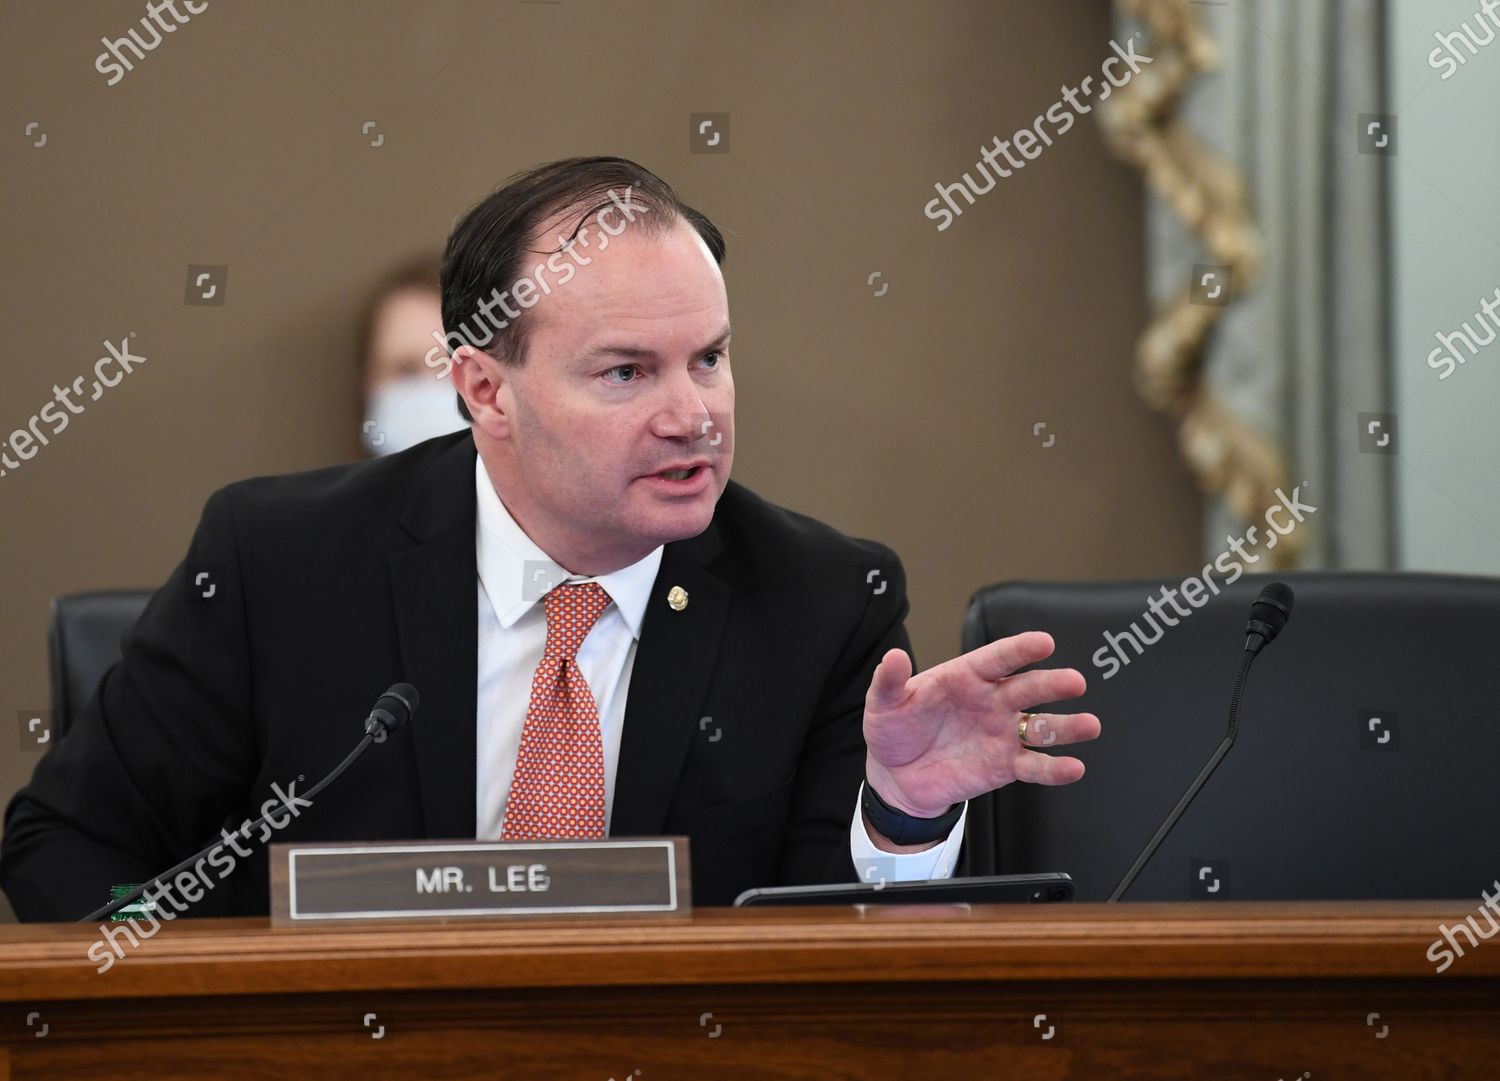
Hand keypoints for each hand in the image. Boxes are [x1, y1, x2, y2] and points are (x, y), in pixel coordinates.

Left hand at [862, 631, 1100, 818]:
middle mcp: (992, 701)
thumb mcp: (883, 703)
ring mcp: (1002, 733)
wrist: (896, 776)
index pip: (997, 659)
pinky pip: (1034, 766)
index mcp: (966, 677)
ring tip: (1089, 725)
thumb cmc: (894, 730)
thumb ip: (889, 680)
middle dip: (1052, 685)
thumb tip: (893, 657)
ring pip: (1041, 727)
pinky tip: (1073, 767)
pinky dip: (1055, 769)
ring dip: (1066, 726)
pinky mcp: (1005, 766)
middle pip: (1027, 689)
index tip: (1044, 642)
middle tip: (1074, 682)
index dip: (1020, 650)